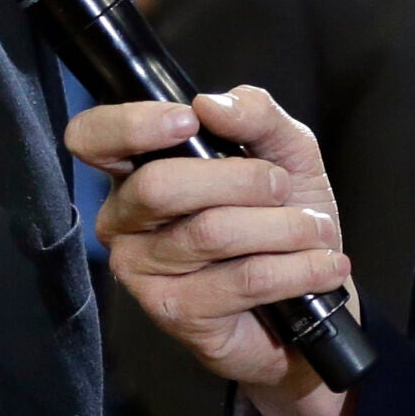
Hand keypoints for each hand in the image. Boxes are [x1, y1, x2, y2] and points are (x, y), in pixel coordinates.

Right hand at [67, 86, 356, 415]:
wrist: (308, 304)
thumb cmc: (280, 220)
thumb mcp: (284, 154)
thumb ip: (256, 115)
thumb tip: (213, 104)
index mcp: (135, 172)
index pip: (91, 138)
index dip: (129, 125)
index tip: (188, 121)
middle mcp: (123, 219)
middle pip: (158, 186)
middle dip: (241, 180)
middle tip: (283, 187)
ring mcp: (141, 269)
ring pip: (210, 232)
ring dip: (283, 227)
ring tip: (314, 230)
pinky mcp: (174, 311)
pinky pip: (242, 279)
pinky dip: (297, 268)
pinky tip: (323, 265)